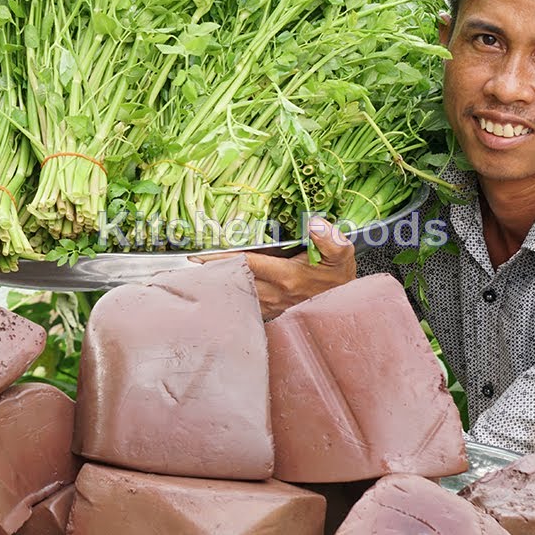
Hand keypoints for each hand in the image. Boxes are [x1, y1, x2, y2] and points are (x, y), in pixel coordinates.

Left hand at [192, 216, 355, 319]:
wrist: (345, 306)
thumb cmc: (340, 277)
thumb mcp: (342, 255)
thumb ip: (331, 239)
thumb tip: (314, 223)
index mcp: (287, 277)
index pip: (246, 265)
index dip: (221, 259)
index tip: (198, 255)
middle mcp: (275, 294)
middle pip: (234, 280)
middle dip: (212, 272)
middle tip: (189, 262)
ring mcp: (272, 305)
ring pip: (237, 293)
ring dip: (218, 284)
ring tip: (198, 272)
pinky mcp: (271, 312)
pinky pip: (245, 302)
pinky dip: (230, 293)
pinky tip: (219, 286)